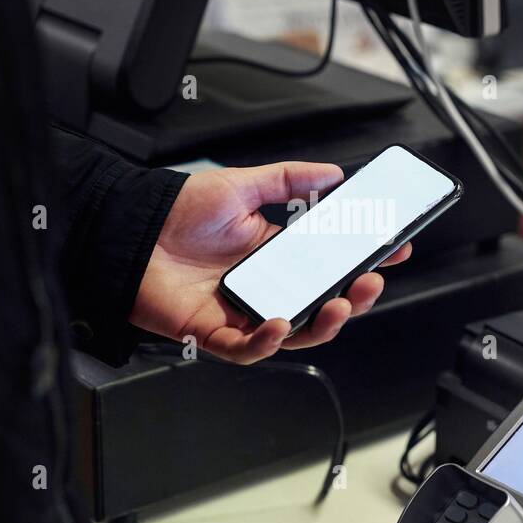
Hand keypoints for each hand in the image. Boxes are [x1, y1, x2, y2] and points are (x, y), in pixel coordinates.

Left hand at [131, 162, 411, 364]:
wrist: (128, 229)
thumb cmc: (175, 212)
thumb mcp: (242, 185)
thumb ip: (289, 180)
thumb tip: (333, 173)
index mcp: (275, 254)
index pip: (331, 263)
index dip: (365, 260)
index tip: (395, 249)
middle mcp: (264, 286)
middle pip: (322, 303)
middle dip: (356, 297)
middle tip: (373, 280)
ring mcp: (241, 312)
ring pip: (295, 333)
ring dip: (324, 324)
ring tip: (341, 305)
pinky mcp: (213, 333)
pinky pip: (247, 348)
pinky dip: (266, 341)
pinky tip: (280, 323)